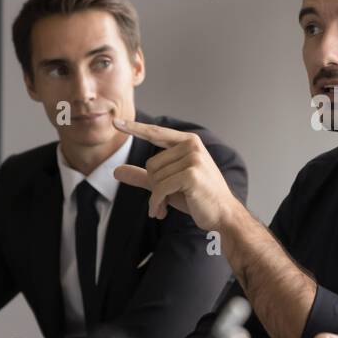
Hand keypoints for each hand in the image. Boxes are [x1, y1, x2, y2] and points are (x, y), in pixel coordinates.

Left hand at [110, 118, 239, 230]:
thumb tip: (115, 171)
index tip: (116, 122)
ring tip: (168, 205)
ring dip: (156, 198)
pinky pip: (160, 189)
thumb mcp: (167, 184)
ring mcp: (193, 159)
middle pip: (151, 164)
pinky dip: (157, 203)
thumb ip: (143, 176)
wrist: (222, 214)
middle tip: (166, 199)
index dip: (135, 129)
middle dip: (154, 186)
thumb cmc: (197, 197)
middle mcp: (191, 146)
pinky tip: (162, 212)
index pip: (156, 133)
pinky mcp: (191, 174)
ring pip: (155, 178)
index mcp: (188, 142)